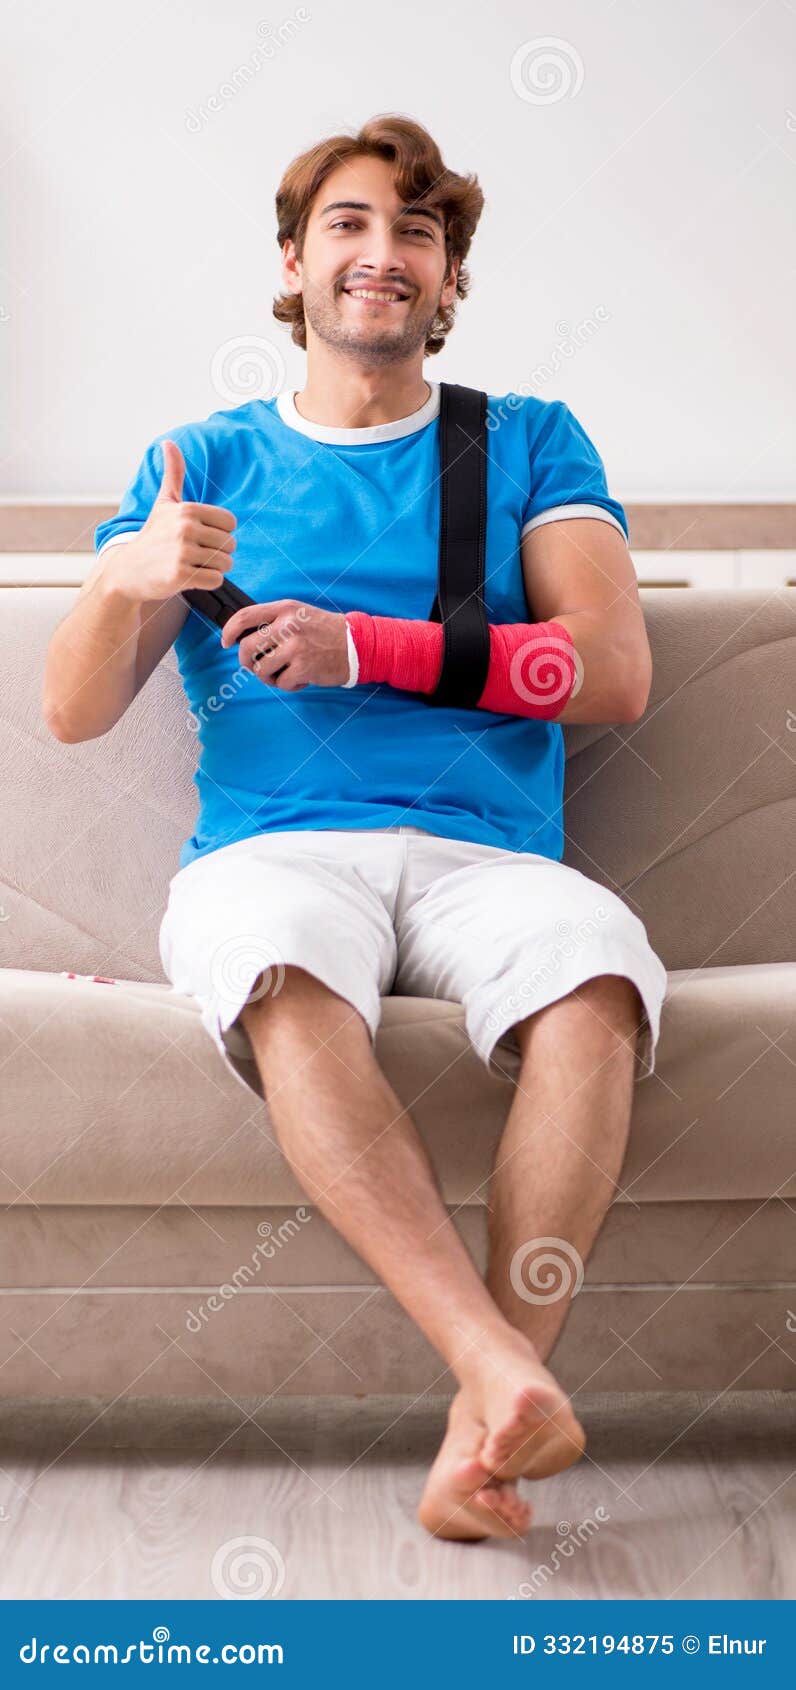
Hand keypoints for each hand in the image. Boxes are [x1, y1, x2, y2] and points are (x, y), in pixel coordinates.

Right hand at [103, 440, 236, 605]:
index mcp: (187, 509)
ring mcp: (182, 552)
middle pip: (230, 545)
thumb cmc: (152, 537)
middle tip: (195, 554)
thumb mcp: (163, 503)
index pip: (231, 523)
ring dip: (214, 568)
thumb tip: (168, 442)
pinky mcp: (181, 575)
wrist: (128, 571)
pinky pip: (216, 580)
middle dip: (218, 553)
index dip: (220, 532)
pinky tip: (189, 577)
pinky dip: (207, 582)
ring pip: (225, 563)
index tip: (200, 536)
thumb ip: (173, 474)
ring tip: (192, 565)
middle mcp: (185, 528)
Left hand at [220, 598, 349, 691]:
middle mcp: (287, 626)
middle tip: (257, 665)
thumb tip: (244, 637)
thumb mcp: (299, 614)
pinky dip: (289, 685)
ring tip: (284, 672)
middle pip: (246, 648)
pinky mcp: (303, 667)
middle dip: (247, 661)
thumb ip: (274, 620)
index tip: (225, 642)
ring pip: (261, 669)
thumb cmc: (325, 631)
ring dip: (269, 676)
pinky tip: (301, 677)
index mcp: (284, 609)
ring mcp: (295, 647)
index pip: (245, 616)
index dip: (229, 631)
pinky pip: (281, 683)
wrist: (356, 645)